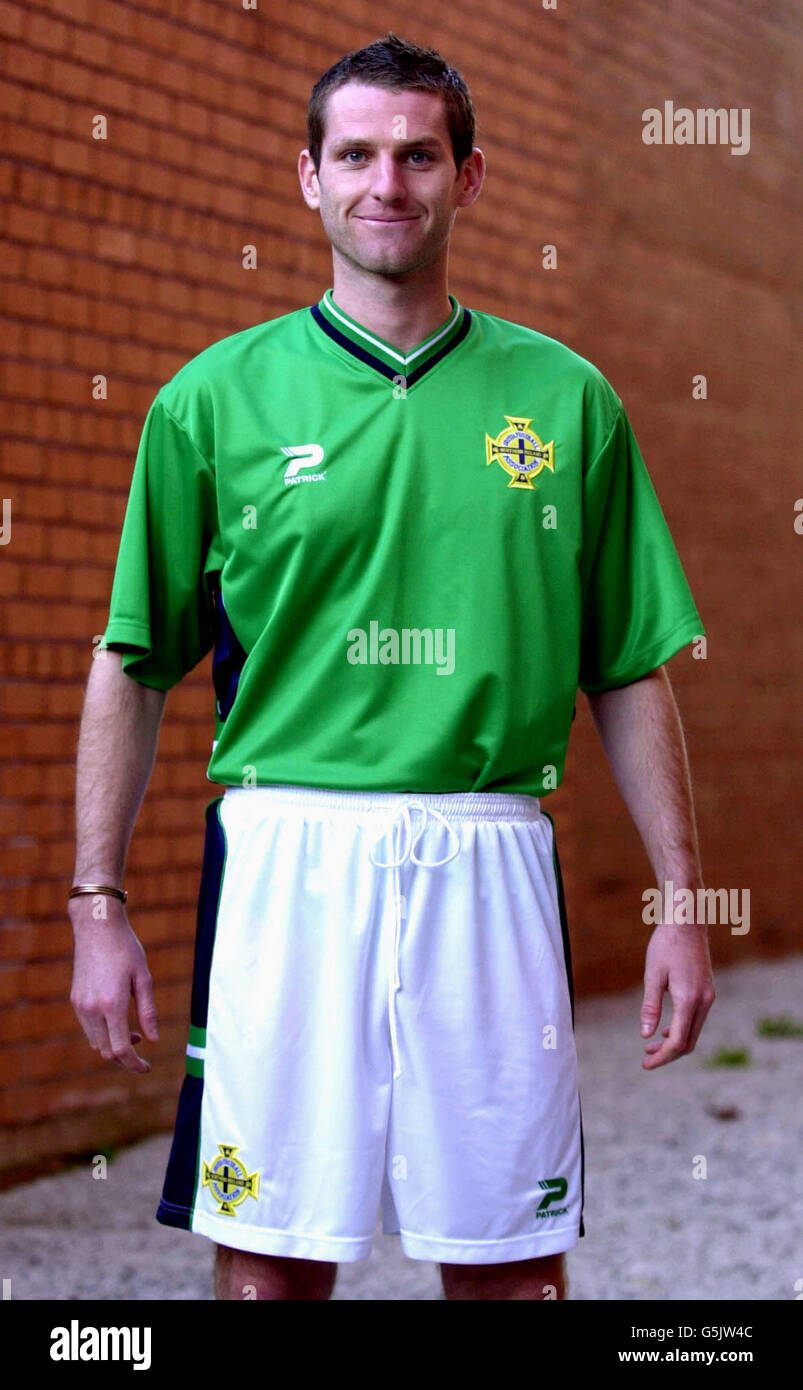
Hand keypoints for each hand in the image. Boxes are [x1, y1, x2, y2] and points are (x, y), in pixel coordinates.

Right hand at [69, 897, 158, 1072]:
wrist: (97, 927)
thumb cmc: (126, 949)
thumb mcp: (144, 978)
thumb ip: (148, 1011)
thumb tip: (154, 1040)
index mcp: (112, 1004)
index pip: (121, 1048)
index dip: (135, 1063)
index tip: (147, 1067)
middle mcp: (92, 1009)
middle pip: (107, 1051)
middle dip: (125, 1057)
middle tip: (143, 1051)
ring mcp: (80, 1005)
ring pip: (96, 1043)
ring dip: (113, 1046)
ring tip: (134, 1032)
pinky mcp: (75, 1000)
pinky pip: (88, 1028)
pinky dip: (103, 1034)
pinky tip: (117, 1021)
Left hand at [639, 920, 714, 1068]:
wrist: (687, 922)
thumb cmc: (666, 945)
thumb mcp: (653, 975)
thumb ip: (650, 1006)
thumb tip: (645, 1035)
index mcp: (689, 999)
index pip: (678, 1041)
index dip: (662, 1057)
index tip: (646, 1064)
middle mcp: (704, 1001)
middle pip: (689, 1042)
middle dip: (668, 1054)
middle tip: (646, 1060)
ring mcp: (708, 997)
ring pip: (694, 1032)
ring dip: (674, 1042)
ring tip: (651, 1048)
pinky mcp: (707, 991)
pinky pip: (696, 1019)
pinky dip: (681, 1029)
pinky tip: (665, 1029)